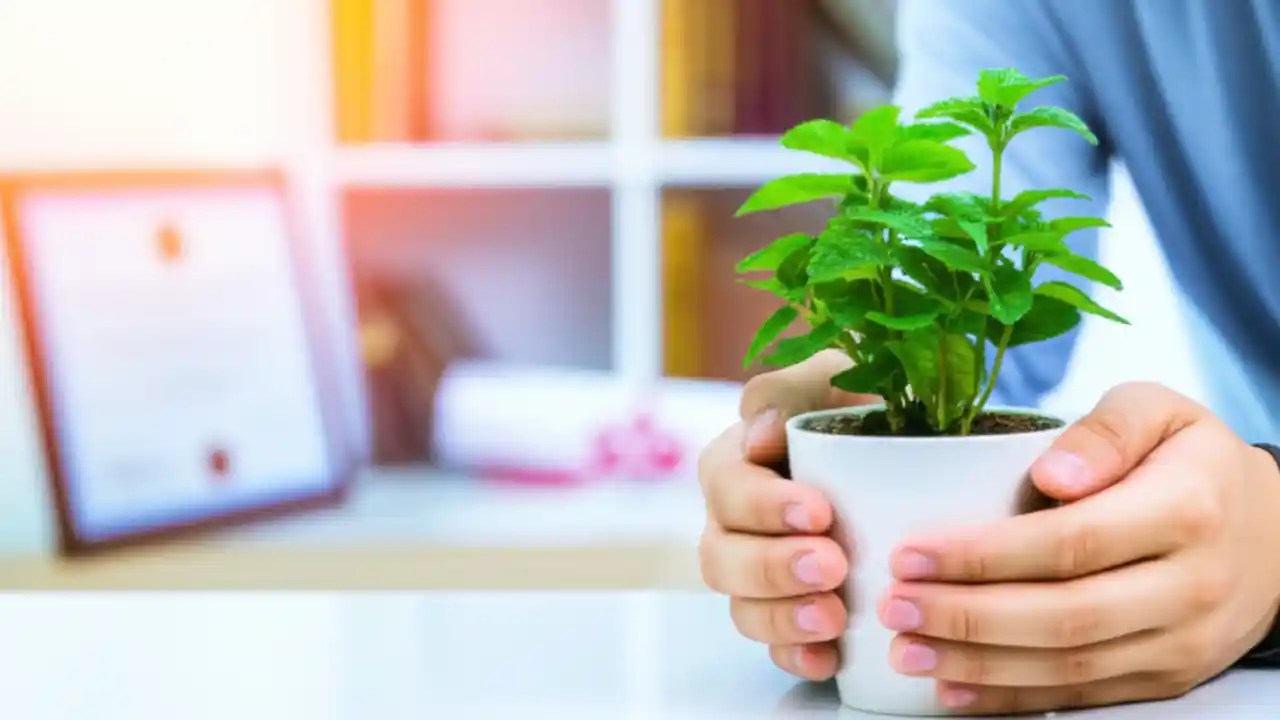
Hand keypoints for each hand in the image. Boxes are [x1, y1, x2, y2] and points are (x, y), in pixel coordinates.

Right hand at [697, 350, 875, 679]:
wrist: (924, 455)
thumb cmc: (867, 406)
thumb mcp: (836, 375)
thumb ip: (792, 388)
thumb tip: (762, 432)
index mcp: (737, 461)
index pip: (726, 485)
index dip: (762, 505)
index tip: (819, 512)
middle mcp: (736, 522)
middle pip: (721, 555)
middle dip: (772, 566)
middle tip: (831, 566)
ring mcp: (758, 573)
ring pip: (741, 606)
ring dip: (781, 616)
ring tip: (832, 616)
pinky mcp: (789, 613)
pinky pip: (774, 646)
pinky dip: (797, 654)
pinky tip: (831, 656)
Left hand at [877, 383, 1279, 713]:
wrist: (1275, 536)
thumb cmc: (1194, 463)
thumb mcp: (1161, 412)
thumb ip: (1104, 430)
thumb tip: (1052, 473)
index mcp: (1185, 510)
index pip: (1070, 543)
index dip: (983, 556)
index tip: (910, 553)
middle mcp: (1188, 586)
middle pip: (1063, 616)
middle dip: (966, 617)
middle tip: (894, 606)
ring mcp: (1181, 643)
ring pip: (1068, 666)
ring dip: (977, 664)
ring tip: (905, 650)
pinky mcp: (1167, 678)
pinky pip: (1083, 697)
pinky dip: (1013, 698)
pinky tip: (953, 689)